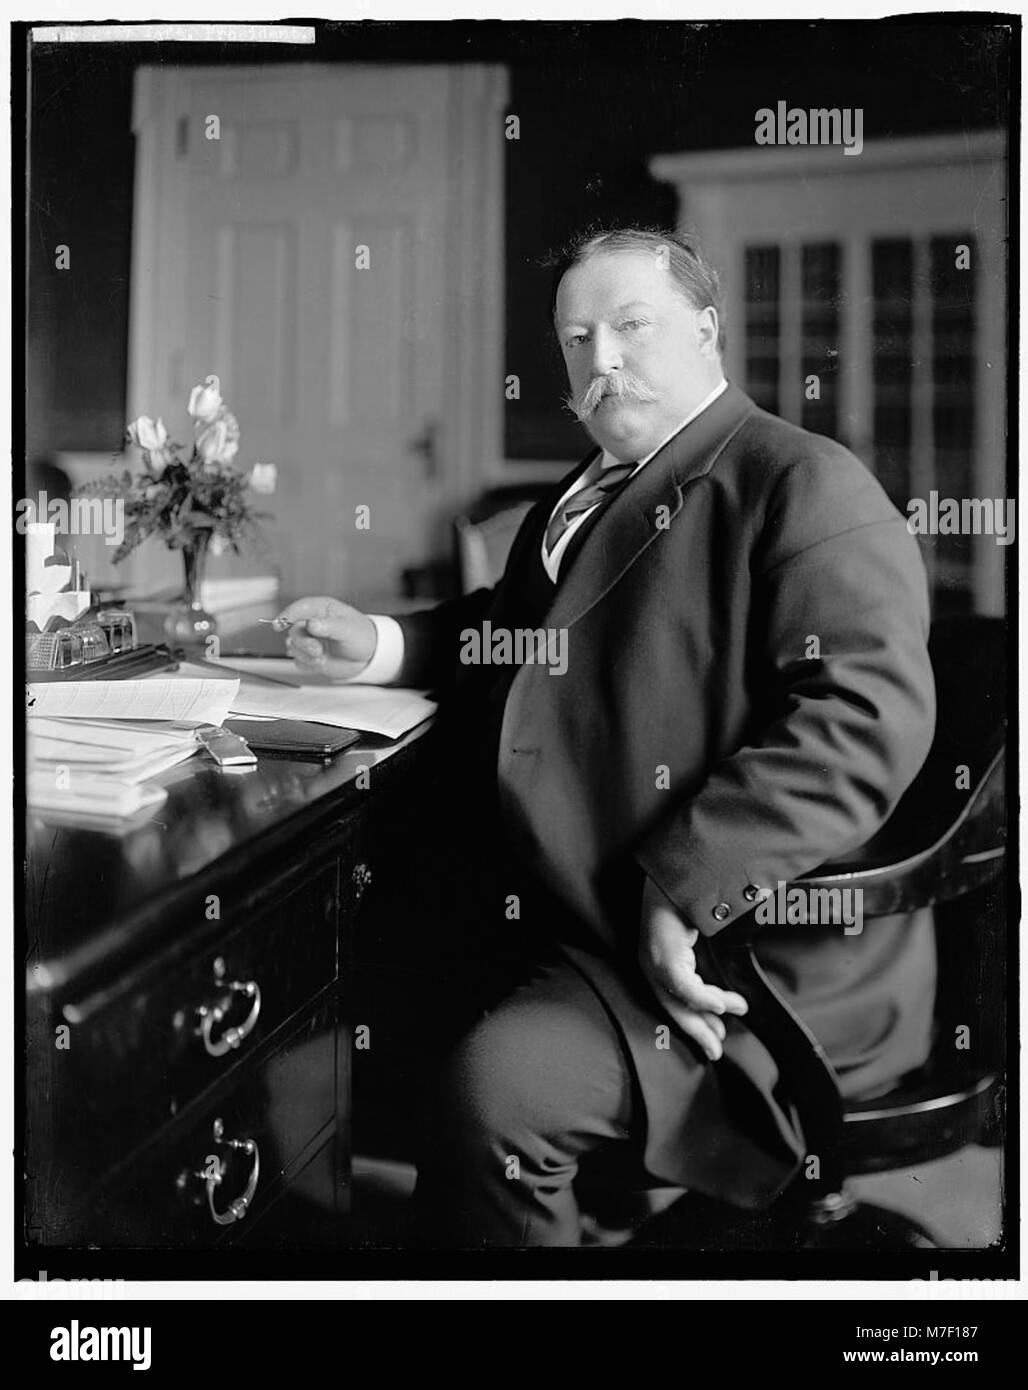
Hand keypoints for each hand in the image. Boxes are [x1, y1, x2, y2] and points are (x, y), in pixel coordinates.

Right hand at [273, 596, 377, 680]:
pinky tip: (320, 664)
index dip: (286, 615)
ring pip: (293, 647)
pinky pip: (298, 661)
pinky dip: (307, 665)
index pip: (298, 609)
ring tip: (322, 658)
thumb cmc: (361, 636)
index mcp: (321, 609)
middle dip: (304, 643)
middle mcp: (312, 623)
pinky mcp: (310, 655)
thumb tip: (311, 624)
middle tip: (318, 650)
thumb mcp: (348, 629)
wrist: (367, 657)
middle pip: (294, 631)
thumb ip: (329, 626)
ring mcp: (310, 640)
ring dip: (305, 656)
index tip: (279, 625)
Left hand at [638, 876, 747, 1060]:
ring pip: (681, 1002)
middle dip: (698, 1032)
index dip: (694, 1024)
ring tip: (739, 1010)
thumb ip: (704, 961)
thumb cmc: (685, 901)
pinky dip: (706, 999)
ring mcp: (654, 961)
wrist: (676, 874)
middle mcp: (649, 965)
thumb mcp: (695, 938)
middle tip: (717, 1050)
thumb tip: (724, 987)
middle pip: (673, 1010)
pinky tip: (725, 1004)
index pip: (673, 1004)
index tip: (713, 1038)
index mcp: (655, 963)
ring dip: (710, 1014)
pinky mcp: (663, 956)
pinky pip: (686, 987)